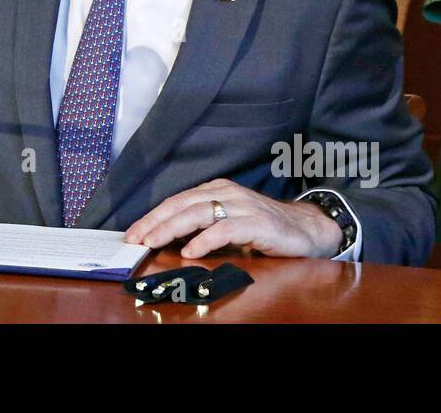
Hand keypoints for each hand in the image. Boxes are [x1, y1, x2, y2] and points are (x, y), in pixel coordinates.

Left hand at [123, 178, 344, 259]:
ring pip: (199, 213)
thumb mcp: (229, 222)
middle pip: (182, 205)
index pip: (177, 201)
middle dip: (155, 222)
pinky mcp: (258, 222)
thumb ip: (204, 226)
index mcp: (217, 190)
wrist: (308, 230)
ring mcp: (243, 206)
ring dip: (172, 229)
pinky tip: (191, 250)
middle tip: (135, 239)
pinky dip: (206, 239)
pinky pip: (226, 229)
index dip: (153, 216)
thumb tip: (169, 240)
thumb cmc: (265, 228)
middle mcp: (227, 193)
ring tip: (153, 242)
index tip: (133, 233)